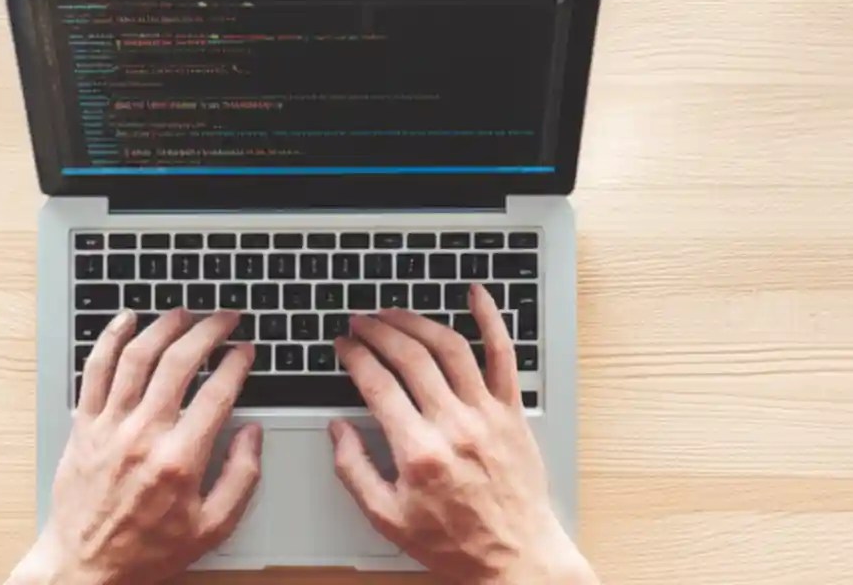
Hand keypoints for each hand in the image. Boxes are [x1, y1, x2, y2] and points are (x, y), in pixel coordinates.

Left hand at [8, 309, 260, 584]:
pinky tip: (126, 321)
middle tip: (224, 318)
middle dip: (208, 330)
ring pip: (137, 356)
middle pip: (179, 362)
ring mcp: (109, 426)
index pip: (217, 392)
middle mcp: (143, 435)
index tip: (246, 350)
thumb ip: (241, 478)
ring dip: (164, 325)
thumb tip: (252, 435)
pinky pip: (95, 370)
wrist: (85, 565)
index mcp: (180, 460)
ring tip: (184, 312)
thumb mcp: (211, 528)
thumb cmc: (147, 550)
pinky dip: (110, 339)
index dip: (237, 363)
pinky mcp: (83, 425)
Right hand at [330, 284, 597, 584]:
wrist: (515, 558)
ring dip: (417, 321)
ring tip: (394, 312)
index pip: (378, 384)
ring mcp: (487, 415)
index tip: (343, 345)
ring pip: (450, 348)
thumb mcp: (386, 518)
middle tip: (360, 321)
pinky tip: (477, 295)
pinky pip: (504, 356)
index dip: (354, 357)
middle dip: (379, 330)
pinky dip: (491, 320)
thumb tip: (337, 429)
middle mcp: (454, 426)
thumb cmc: (453, 543)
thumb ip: (353, 470)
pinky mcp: (512, 413)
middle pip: (410, 357)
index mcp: (418, 451)